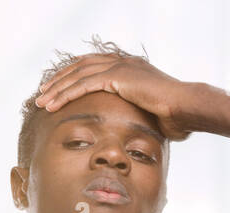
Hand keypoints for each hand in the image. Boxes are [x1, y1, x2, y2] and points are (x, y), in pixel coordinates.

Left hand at [32, 53, 195, 141]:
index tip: (61, 90)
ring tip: (41, 100)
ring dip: (57, 88)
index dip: (75, 78)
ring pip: (78, 74)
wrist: (187, 108)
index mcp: (131, 68)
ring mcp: (120, 66)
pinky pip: (84, 84)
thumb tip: (140, 134)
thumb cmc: (179, 117)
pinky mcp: (117, 76)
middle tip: (43, 92)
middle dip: (60, 80)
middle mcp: (123, 62)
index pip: (94, 67)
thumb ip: (141, 117)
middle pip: (81, 66)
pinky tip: (52, 103)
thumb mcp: (155, 116)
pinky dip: (66, 94)